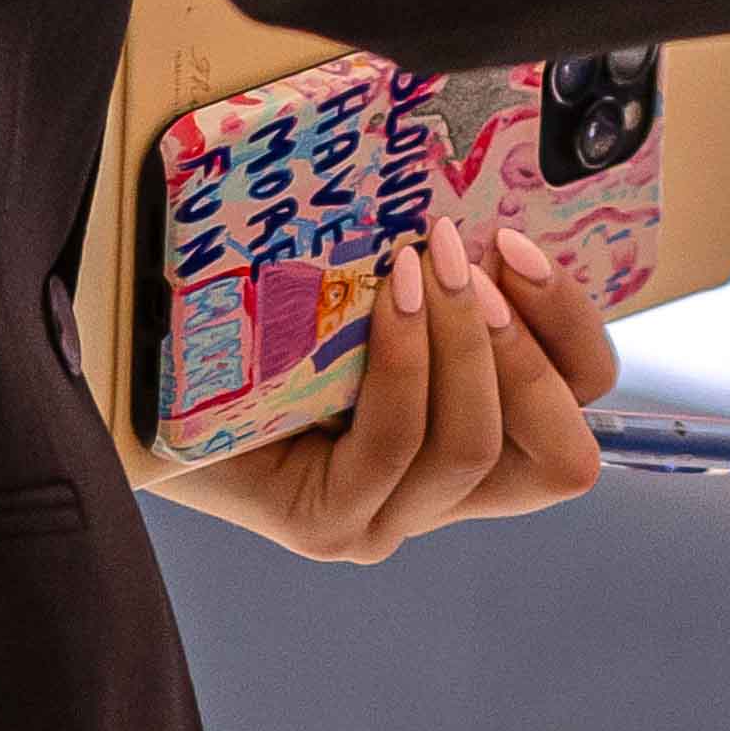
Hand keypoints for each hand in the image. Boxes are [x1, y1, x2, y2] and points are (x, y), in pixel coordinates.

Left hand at [185, 219, 618, 562]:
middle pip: (558, 455)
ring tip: (422, 259)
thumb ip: (446, 279)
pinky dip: (405, 361)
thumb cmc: (269, 325)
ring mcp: (386, 522)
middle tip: (473, 254)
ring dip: (464, 341)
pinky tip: (384, 295)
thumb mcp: (378, 295)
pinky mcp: (328, 526)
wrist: (150, 378)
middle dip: (528, 345)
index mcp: (479, 440)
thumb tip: (500, 204)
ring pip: (473, 447)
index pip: (580, 406)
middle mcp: (444, 496)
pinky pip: (396, 444)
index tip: (519, 247)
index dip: (573, 331)